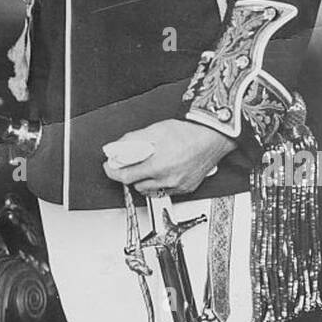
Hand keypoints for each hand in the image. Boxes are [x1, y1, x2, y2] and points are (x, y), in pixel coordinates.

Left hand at [102, 118, 235, 195]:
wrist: (211, 137)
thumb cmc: (187, 132)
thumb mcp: (155, 130)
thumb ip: (132, 140)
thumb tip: (116, 147)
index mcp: (156, 165)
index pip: (125, 176)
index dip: (113, 172)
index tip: (110, 167)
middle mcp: (166, 179)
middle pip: (136, 185)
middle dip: (130, 175)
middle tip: (130, 164)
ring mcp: (177, 186)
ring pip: (150, 190)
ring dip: (143, 181)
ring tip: (148, 167)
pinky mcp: (186, 189)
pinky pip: (165, 191)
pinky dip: (159, 184)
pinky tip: (162, 172)